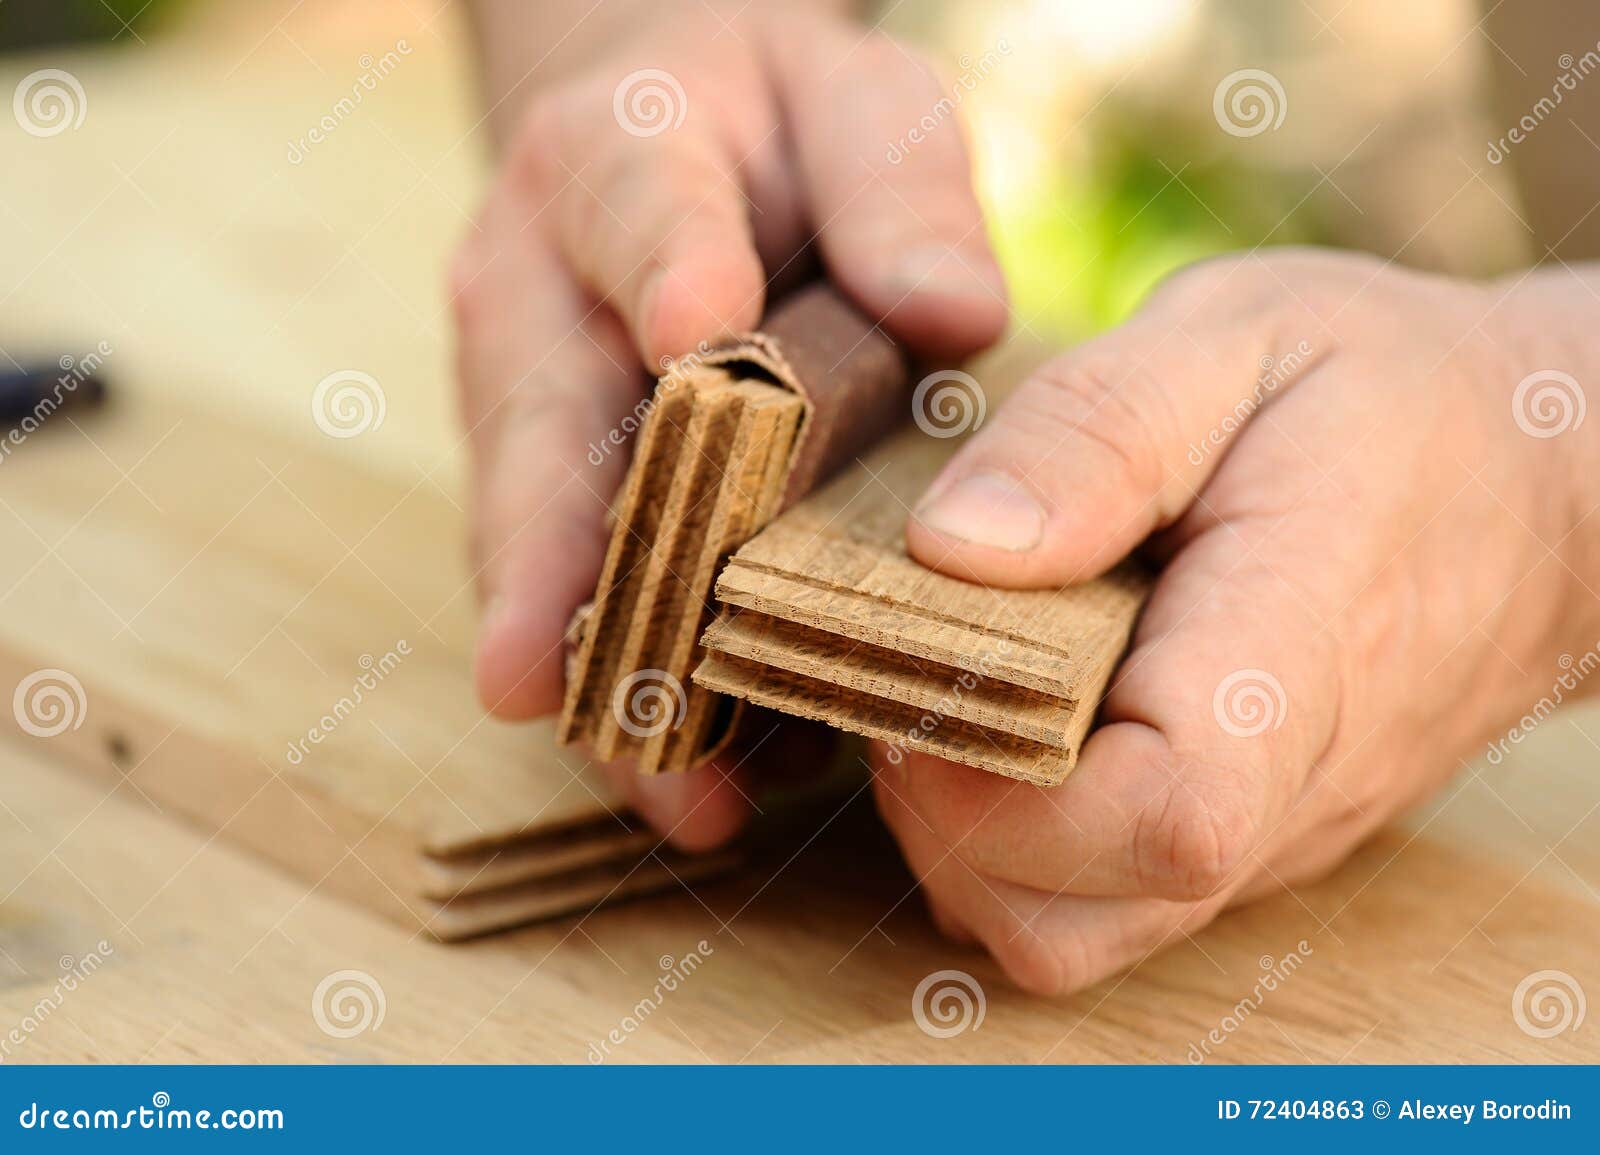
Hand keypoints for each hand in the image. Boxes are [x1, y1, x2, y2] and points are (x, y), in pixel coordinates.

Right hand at [450, 3, 1005, 845]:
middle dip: (555, 572)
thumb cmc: (781, 126)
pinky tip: (712, 782)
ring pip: (543, 554)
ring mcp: (531, 410)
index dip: (661, 266)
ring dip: (599, 677)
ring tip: (672, 792)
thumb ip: (897, 180)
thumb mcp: (857, 101)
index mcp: (607, 159)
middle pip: (538, 437)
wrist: (681, 146)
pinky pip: (589, 600)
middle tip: (566, 686)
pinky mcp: (560, 495)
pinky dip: (642, 694)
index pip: (631, 203)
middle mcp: (536, 300)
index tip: (692, 335)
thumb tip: (956, 312)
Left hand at [879, 248, 1599, 992]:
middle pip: (1068, 917)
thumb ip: (1096, 431)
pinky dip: (1007, 846)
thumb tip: (948, 544)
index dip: (1001, 782)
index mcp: (1293, 654)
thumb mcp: (1238, 340)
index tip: (930, 673)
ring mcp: (1263, 837)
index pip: (1163, 816)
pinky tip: (1008, 723)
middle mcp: (1282, 789)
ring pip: (1062, 934)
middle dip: (938, 814)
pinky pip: (1094, 904)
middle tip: (916, 674)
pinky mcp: (1238, 845)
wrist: (1548, 482)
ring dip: (960, 840)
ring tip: (954, 697)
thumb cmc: (1393, 396)